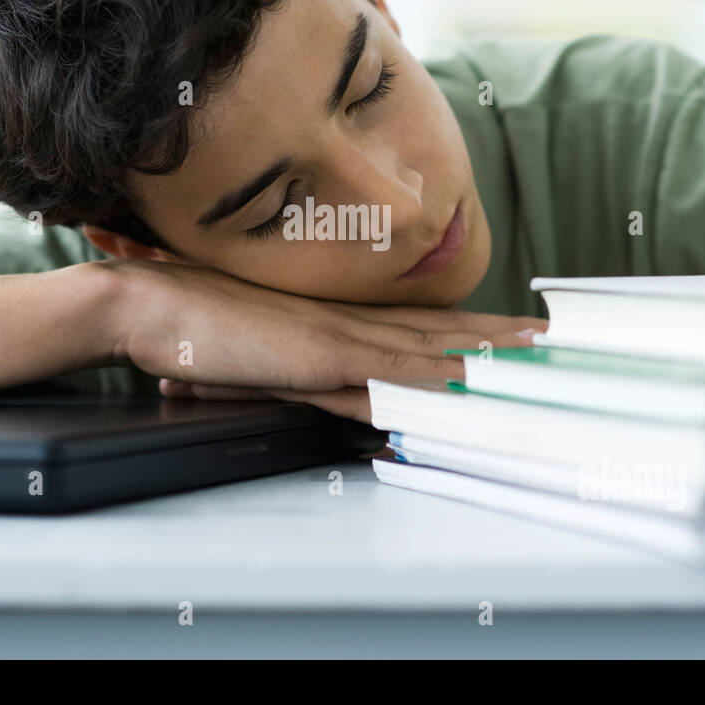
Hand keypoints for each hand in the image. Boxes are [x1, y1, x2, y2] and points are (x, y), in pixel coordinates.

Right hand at [101, 259, 545, 421]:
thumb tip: (345, 398)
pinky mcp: (318, 353)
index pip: (421, 326)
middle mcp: (349, 322)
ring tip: (535, 356)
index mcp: (338, 320)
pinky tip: (469, 383)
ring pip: (428, 346)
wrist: (151, 306)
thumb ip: (304, 373)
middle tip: (552, 339)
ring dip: (484, 352)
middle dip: (500, 338)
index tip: (513, 334)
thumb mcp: (263, 356)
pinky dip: (433, 376)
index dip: (472, 330)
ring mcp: (338, 335)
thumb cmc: (198, 327)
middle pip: (441, 330)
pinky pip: (387, 370)